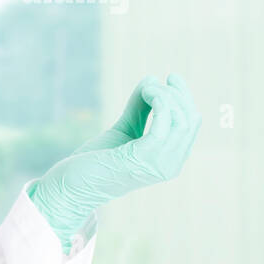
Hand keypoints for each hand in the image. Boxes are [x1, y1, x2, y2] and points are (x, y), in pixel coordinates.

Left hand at [28, 73, 200, 252]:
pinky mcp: (143, 158)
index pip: (191, 125)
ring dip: (166, 96)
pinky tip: (146, 93)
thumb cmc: (96, 161)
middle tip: (160, 79)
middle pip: (190, 120)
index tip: (171, 78)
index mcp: (170, 160)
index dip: (185, 98)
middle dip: (178, 95)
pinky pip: (164, 124)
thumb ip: (139, 109)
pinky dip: (159, 103)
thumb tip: (151, 79)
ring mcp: (159, 165)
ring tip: (147, 88)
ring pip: (181, 120)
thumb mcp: (124, 129)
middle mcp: (170, 165)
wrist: (72, 186)